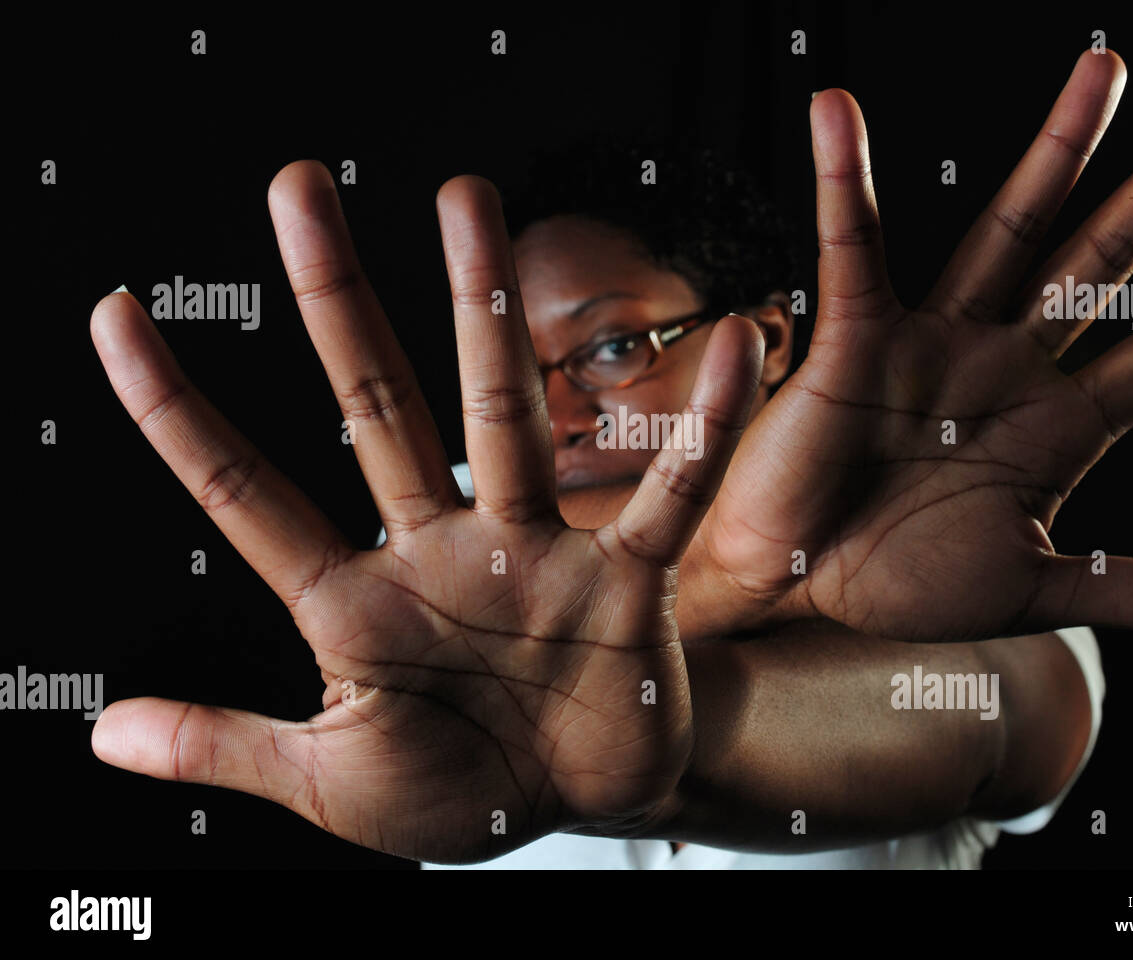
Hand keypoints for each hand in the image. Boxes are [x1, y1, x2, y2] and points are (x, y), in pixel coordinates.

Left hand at [88, 162, 762, 862]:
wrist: (576, 809)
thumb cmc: (457, 794)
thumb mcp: (332, 782)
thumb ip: (228, 749)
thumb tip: (107, 734)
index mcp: (358, 603)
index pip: (248, 493)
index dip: (178, 414)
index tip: (114, 315)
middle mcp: (441, 551)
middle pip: (379, 408)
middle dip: (336, 302)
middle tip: (297, 185)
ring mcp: (533, 555)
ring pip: (504, 415)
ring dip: (485, 310)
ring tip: (466, 200)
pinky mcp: (624, 581)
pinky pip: (666, 496)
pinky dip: (698, 432)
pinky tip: (730, 347)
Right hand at [692, 49, 1132, 642]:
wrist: (795, 586)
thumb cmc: (896, 581)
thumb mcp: (1025, 585)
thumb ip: (1124, 588)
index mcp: (1056, 426)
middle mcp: (1005, 366)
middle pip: (1101, 260)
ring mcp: (935, 342)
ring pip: (1006, 230)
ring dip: (1054, 152)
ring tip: (1105, 71)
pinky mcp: (857, 337)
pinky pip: (856, 248)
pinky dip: (844, 182)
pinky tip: (840, 113)